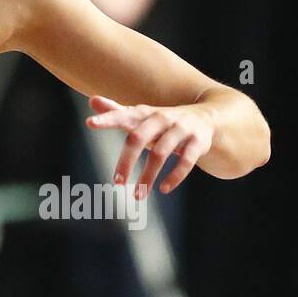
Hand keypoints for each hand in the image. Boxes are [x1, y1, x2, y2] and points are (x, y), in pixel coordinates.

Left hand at [85, 95, 214, 197]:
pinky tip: (163, 188)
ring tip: (138, 195)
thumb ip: (117, 112)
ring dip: (148, 176)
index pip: (122, 115)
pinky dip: (174, 176)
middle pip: (138, 138)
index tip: (89, 123)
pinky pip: (186, 161)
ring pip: (160, 153)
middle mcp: (161, 118)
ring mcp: (181, 129)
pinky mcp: (198, 142)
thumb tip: (92, 101)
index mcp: (144, 113)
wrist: (208, 117)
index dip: (107, 119)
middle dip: (126, 161)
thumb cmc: (164, 122)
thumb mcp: (142, 116)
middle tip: (116, 182)